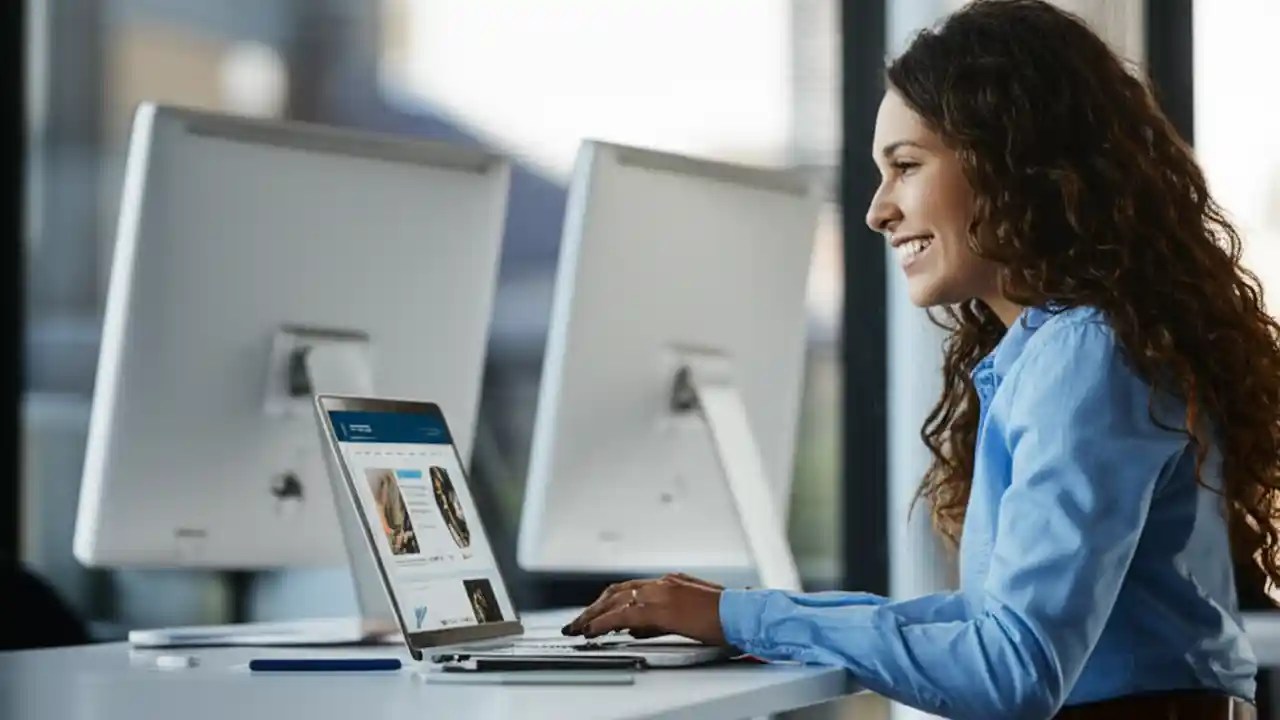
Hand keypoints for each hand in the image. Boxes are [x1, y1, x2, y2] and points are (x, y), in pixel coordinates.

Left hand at [562, 573, 727, 645]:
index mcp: (671, 582)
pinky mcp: (659, 608)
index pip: (630, 588)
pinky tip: (592, 631)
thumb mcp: (690, 614)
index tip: (595, 613)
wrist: (742, 615)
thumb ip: (662, 618)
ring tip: (579, 628)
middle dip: (595, 607)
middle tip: (579, 622)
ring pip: (614, 600)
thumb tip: (636, 629)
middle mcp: (662, 583)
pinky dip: (602, 623)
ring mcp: (660, 592)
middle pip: (617, 591)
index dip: (609, 601)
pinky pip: (621, 615)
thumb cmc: (726, 618)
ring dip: (593, 615)